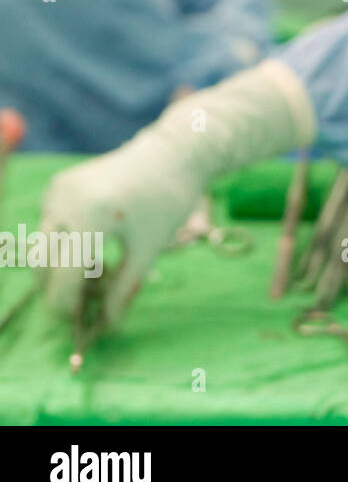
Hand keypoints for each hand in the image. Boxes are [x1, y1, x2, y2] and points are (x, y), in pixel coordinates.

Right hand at [40, 142, 202, 328]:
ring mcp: (56, 191)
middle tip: (86, 301)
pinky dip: (63, 242)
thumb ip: (124, 289)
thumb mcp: (148, 249)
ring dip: (60, 266)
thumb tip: (108, 326)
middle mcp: (64, 201)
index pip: (63, 275)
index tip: (78, 320)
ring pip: (42, 245)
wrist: (171, 155)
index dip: (67, 303)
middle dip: (59, 286)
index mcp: (90, 217)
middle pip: (42, 263)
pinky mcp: (57, 185)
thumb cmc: (167, 202)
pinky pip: (50, 224)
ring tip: (97, 271)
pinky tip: (93, 245)